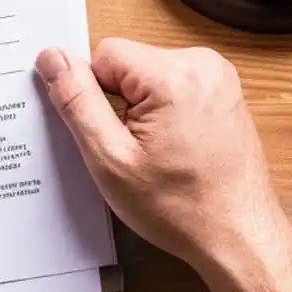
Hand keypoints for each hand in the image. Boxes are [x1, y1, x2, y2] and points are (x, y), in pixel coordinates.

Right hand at [35, 38, 283, 268]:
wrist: (240, 237)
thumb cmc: (180, 208)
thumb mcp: (110, 159)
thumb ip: (77, 101)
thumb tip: (52, 58)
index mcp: (174, 74)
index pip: (103, 54)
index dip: (93, 96)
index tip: (111, 135)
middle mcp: (203, 63)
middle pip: (127, 62)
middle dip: (118, 102)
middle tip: (133, 150)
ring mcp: (219, 76)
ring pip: (147, 74)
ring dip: (139, 109)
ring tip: (156, 152)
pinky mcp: (224, 90)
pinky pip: (172, 84)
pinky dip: (162, 111)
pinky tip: (172, 147)